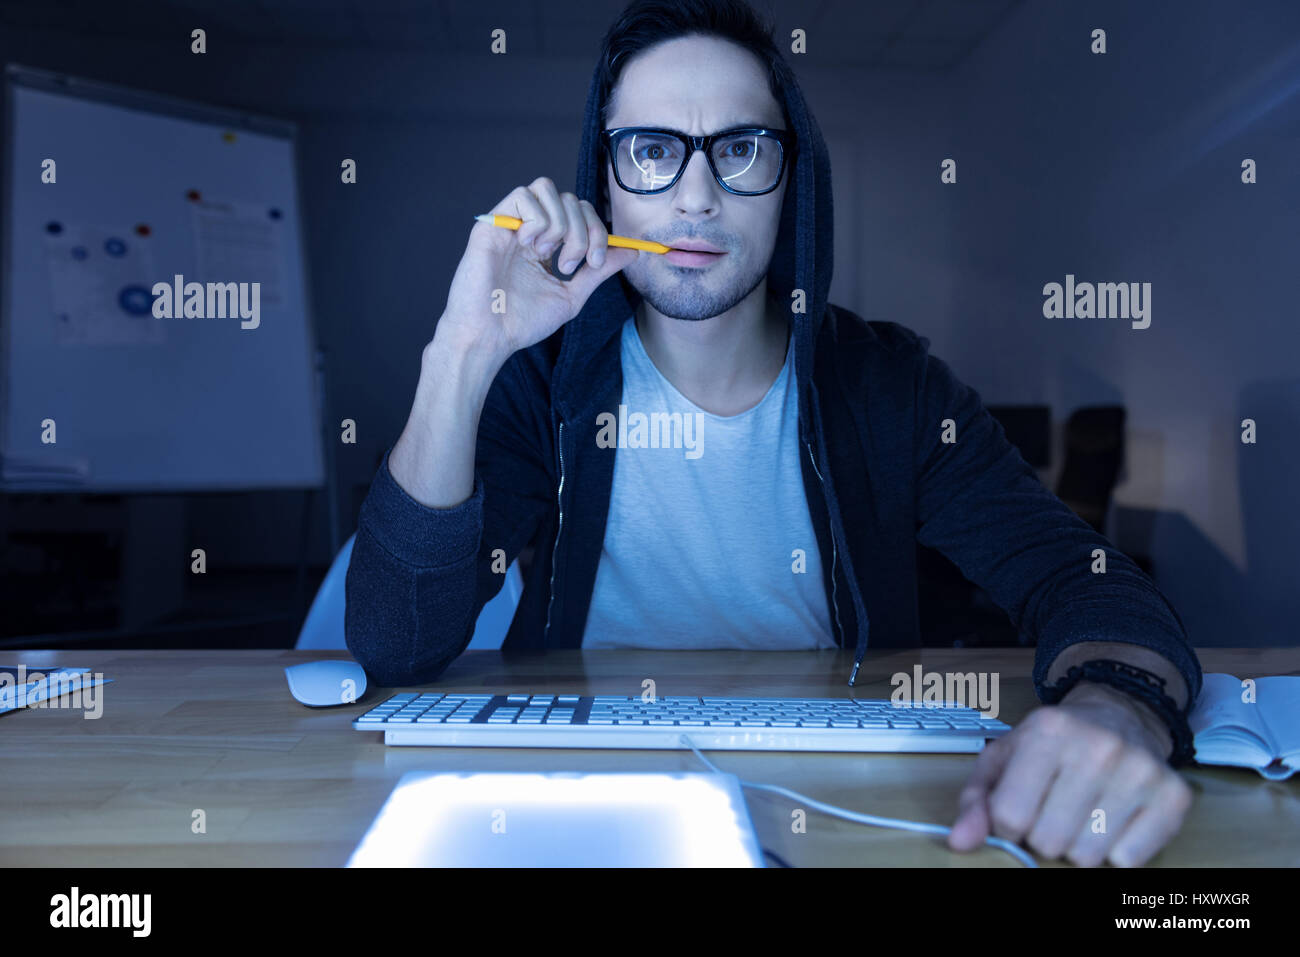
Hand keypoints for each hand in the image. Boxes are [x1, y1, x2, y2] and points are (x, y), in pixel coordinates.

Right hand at [438, 176, 640, 361]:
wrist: (490, 336)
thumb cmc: (523, 322)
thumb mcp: (572, 295)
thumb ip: (600, 271)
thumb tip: (633, 252)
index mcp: (547, 245)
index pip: (581, 213)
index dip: (597, 231)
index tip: (596, 262)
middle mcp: (530, 230)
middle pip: (570, 199)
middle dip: (582, 231)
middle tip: (571, 265)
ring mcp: (511, 224)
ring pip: (547, 188)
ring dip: (559, 224)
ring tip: (545, 255)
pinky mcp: (492, 223)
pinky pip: (523, 196)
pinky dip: (535, 220)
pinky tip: (526, 246)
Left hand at [948, 681, 1193, 865]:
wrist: (1118, 715)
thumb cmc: (1052, 744)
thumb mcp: (1004, 758)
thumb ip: (976, 801)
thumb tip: (959, 841)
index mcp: (1048, 732)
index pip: (1010, 816)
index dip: (1009, 825)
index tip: (1019, 810)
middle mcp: (1098, 747)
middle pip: (1049, 841)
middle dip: (1044, 837)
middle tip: (1053, 811)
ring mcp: (1140, 771)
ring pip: (1088, 856)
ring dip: (1078, 846)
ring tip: (1082, 814)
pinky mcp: (1173, 796)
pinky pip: (1129, 860)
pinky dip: (1115, 852)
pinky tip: (1113, 821)